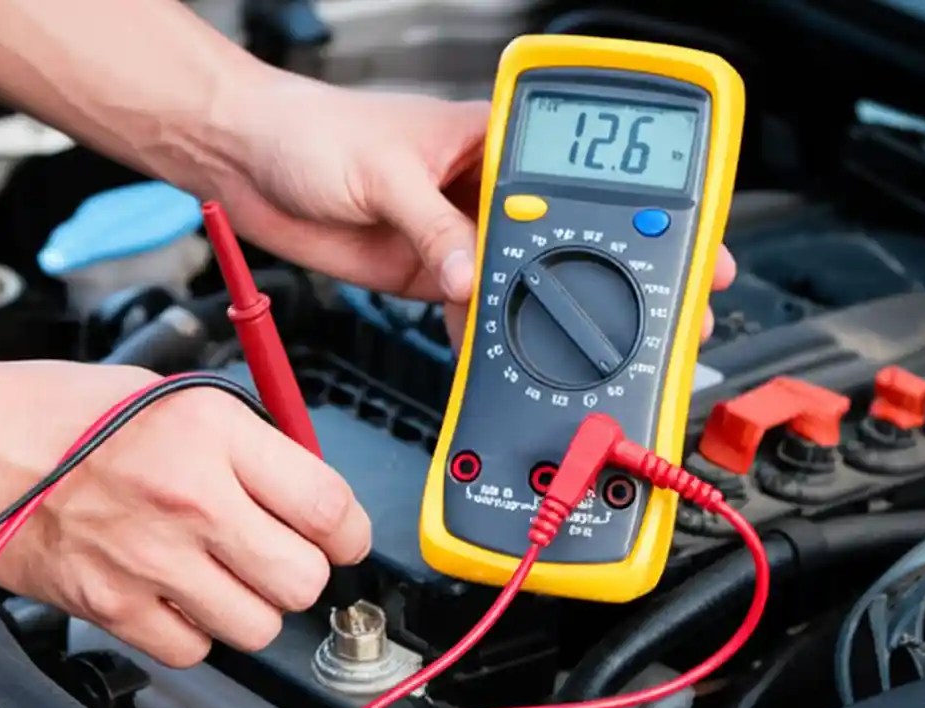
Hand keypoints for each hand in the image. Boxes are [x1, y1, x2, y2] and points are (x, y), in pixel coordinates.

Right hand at [0, 360, 370, 667]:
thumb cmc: (60, 411)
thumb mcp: (177, 394)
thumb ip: (249, 440)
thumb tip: (303, 479)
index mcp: (214, 434)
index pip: (329, 506)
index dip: (352, 530)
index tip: (345, 536)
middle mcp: (191, 500)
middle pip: (304, 578)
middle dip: (305, 570)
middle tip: (285, 554)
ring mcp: (152, 560)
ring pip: (258, 624)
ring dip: (255, 606)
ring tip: (228, 575)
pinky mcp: (113, 606)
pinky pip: (194, 649)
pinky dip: (198, 632)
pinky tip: (181, 594)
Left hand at [205, 74, 736, 341]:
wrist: (243, 164)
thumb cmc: (311, 131)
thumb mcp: (383, 172)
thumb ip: (434, 230)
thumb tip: (474, 282)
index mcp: (489, 143)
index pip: (576, 174)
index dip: (633, 207)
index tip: (681, 238)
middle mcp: (482, 190)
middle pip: (563, 236)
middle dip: (613, 272)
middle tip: (665, 305)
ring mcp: (457, 236)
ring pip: (521, 281)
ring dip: (548, 314)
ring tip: (594, 345)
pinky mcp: (429, 274)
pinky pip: (473, 312)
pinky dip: (487, 338)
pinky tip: (508, 359)